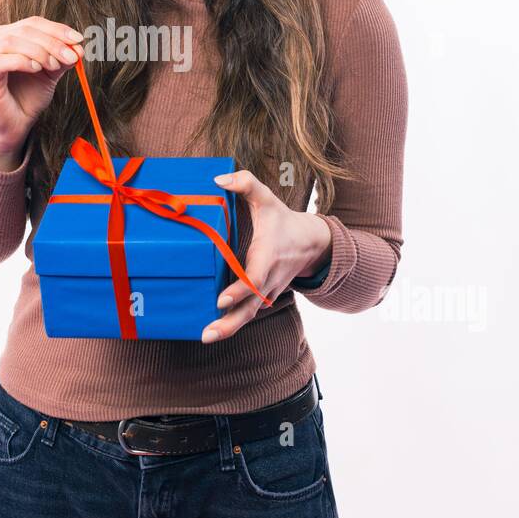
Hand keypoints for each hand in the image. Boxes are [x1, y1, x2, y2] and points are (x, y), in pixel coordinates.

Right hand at [0, 16, 83, 158]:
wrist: (16, 125)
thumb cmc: (30, 96)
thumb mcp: (52, 72)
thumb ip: (63, 58)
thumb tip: (79, 47)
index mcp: (8, 37)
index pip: (33, 23)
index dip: (57, 29)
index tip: (78, 39)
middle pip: (24, 30)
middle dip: (52, 42)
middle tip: (71, 57)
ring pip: (11, 41)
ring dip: (39, 51)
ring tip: (54, 66)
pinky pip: (0, 60)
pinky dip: (22, 61)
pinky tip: (36, 69)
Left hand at [201, 169, 331, 342]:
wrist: (312, 244)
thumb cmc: (283, 221)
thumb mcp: (267, 199)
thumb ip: (246, 184)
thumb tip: (218, 180)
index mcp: (268, 256)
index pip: (255, 278)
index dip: (239, 290)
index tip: (222, 300)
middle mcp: (269, 278)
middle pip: (250, 307)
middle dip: (230, 322)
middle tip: (208, 334)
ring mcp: (268, 291)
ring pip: (249, 314)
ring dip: (229, 328)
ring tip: (206, 337)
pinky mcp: (264, 296)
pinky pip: (249, 312)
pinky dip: (233, 322)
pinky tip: (212, 329)